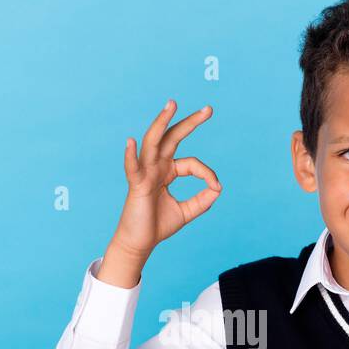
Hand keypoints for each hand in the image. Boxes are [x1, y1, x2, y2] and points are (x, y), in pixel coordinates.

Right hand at [98, 99, 220, 287]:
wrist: (140, 244)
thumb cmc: (158, 226)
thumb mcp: (187, 211)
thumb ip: (203, 200)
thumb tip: (218, 187)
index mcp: (167, 171)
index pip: (192, 163)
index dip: (207, 173)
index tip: (216, 186)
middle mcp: (156, 167)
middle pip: (173, 138)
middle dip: (190, 122)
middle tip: (209, 109)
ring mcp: (145, 173)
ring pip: (153, 142)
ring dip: (161, 122)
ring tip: (172, 105)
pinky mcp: (136, 185)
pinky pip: (133, 168)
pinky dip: (130, 156)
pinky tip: (130, 142)